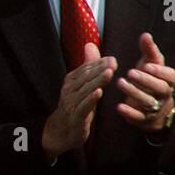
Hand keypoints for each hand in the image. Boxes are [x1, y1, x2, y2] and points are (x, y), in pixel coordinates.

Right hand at [42, 43, 115, 158]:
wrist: (61, 130)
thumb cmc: (74, 105)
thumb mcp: (81, 84)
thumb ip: (87, 65)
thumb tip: (90, 44)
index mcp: (71, 81)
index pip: (85, 70)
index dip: (98, 64)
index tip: (112, 59)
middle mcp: (69, 90)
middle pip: (85, 78)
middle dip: (99, 70)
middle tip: (113, 63)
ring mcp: (71, 103)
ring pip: (85, 90)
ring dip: (97, 81)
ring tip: (109, 73)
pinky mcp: (75, 117)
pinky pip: (83, 106)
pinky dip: (90, 99)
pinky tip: (99, 93)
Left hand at [116, 32, 174, 132]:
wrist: (155, 109)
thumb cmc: (151, 81)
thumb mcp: (151, 65)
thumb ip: (149, 51)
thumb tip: (145, 34)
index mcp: (168, 81)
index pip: (170, 76)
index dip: (159, 71)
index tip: (147, 65)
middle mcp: (164, 95)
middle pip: (160, 88)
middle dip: (145, 80)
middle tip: (130, 72)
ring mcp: (155, 108)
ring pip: (148, 102)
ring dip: (134, 93)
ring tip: (120, 82)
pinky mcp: (144, 119)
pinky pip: (139, 117)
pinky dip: (129, 113)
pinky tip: (118, 107)